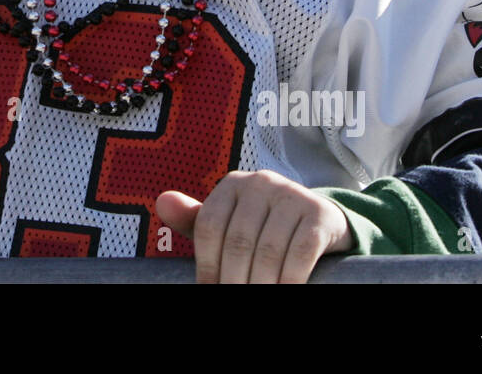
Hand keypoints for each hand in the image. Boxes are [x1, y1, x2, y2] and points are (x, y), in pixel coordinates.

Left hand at [157, 170, 352, 283]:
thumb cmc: (262, 227)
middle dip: (234, 281)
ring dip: (261, 285)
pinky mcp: (319, 213)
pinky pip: (300, 252)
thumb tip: (162, 202)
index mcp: (232, 184)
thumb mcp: (229, 223)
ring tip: (257, 298)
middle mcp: (261, 182)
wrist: (320, 222)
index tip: (209, 290)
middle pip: (238, 241)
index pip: (210, 227)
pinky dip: (290, 280)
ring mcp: (292, 195)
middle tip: (234, 299)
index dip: (206, 266)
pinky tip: (283, 292)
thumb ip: (195, 220)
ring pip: (268, 250)